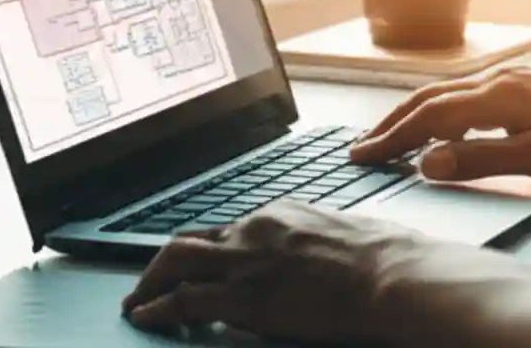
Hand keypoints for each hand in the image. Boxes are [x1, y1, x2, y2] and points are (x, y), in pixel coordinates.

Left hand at [122, 200, 530, 343]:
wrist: (392, 276)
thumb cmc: (388, 259)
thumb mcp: (350, 235)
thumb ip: (321, 242)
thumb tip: (320, 256)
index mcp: (283, 213)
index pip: (231, 229)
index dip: (211, 251)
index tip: (203, 264)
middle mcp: (257, 228)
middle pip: (193, 239)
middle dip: (165, 262)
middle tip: (151, 282)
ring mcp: (246, 259)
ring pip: (176, 261)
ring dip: (150, 282)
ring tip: (137, 302)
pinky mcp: (241, 295)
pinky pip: (182, 300)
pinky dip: (156, 309)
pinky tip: (145, 318)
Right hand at [350, 69, 530, 181]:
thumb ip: (478, 161)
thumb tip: (426, 163)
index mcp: (496, 98)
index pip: (428, 118)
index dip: (392, 138)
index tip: (362, 154)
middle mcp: (498, 81)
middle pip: (430, 98)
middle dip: (394, 121)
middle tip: (364, 146)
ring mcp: (513, 81)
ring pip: (449, 93)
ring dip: (417, 113)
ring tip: (396, 136)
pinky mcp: (526, 87)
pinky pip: (469, 94)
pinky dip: (444, 110)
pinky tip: (449, 127)